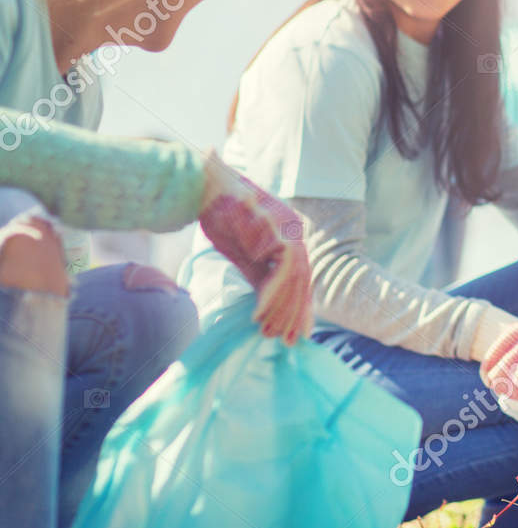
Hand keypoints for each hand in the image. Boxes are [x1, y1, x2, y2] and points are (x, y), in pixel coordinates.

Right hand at [199, 153, 313, 343]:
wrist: (203, 186)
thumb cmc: (220, 216)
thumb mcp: (242, 252)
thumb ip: (259, 274)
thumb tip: (267, 304)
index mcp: (290, 235)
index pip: (300, 278)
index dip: (299, 307)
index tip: (296, 332)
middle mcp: (295, 231)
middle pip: (303, 281)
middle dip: (296, 314)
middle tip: (289, 341)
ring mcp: (290, 229)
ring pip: (295, 279)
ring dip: (282, 309)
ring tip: (269, 331)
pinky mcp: (278, 230)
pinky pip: (282, 270)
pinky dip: (272, 294)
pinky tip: (260, 313)